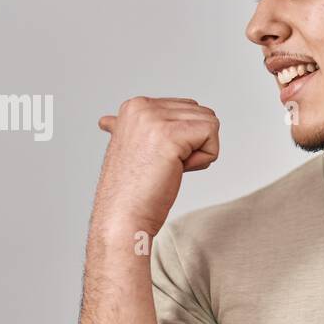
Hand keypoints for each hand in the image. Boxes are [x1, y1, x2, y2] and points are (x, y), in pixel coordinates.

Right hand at [93, 96, 219, 235]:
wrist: (122, 217)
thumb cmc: (132, 191)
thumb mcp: (133, 148)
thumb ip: (137, 130)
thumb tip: (111, 121)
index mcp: (135, 106)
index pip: (188, 108)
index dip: (185, 139)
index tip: (158, 159)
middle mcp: (142, 106)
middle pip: (202, 113)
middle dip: (195, 144)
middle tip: (166, 166)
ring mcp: (153, 118)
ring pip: (210, 123)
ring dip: (199, 152)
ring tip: (170, 168)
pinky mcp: (169, 134)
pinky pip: (211, 133)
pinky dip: (203, 159)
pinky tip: (178, 170)